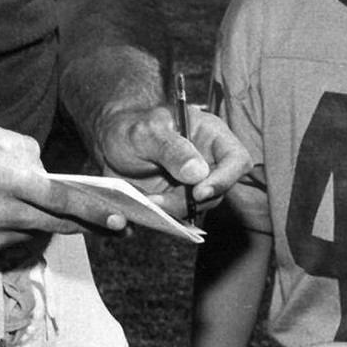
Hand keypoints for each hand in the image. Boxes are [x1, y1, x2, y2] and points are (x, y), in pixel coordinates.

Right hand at [0, 120, 131, 261]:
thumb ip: (21, 148)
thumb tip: (42, 169)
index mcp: (9, 181)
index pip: (61, 201)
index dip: (93, 212)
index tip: (119, 220)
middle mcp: (4, 215)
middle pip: (58, 226)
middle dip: (90, 227)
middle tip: (116, 227)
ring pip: (34, 233)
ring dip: (44, 223)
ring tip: (35, 205)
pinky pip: (11, 243)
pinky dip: (17, 230)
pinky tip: (4, 214)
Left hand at [91, 100, 250, 221]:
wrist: (109, 144)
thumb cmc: (131, 128)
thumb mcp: (146, 131)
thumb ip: (171, 148)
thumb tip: (199, 172)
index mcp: (210, 135)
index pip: (237, 159)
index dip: (225, 178)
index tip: (198, 192)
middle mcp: (207, 162)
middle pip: (217, 191)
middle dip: (189, 202)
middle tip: (158, 200)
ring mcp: (192, 185)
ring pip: (195, 209)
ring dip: (170, 211)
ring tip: (144, 201)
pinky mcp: (176, 202)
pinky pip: (174, 218)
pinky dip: (156, 219)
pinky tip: (134, 212)